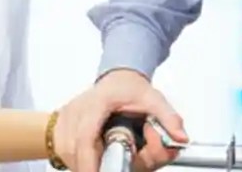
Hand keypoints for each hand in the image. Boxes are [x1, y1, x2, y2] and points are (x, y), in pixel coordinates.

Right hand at [53, 69, 187, 171]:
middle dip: (93, 165)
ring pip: (69, 154)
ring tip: (107, 152)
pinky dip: (79, 158)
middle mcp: (77, 110)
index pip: (86, 136)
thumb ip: (168, 118)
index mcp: (98, 101)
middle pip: (74, 150)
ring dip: (86, 163)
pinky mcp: (60, 127)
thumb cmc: (130, 88)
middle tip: (112, 163)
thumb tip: (180, 138)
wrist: (117, 78)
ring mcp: (65, 118)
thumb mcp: (154, 99)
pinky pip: (65, 151)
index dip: (89, 161)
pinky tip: (95, 150)